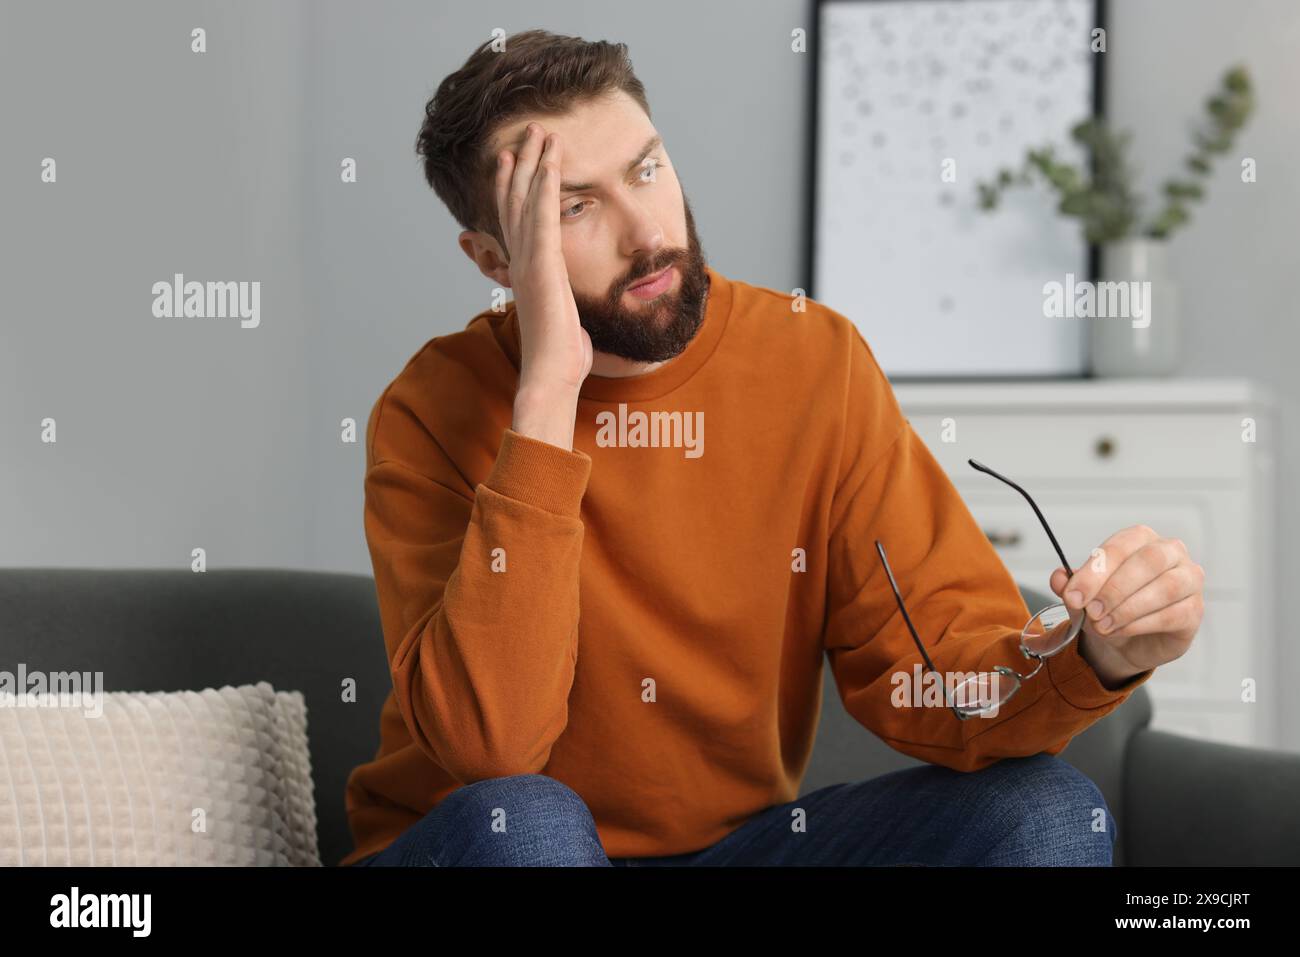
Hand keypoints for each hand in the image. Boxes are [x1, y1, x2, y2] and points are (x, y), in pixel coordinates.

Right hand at [495, 122, 592, 397]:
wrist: (550, 373)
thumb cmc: (559, 357)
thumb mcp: (560, 322)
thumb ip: (559, 306)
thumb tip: (566, 311)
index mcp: (525, 271)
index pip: (516, 220)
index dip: (513, 187)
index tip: (515, 159)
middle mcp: (521, 260)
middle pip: (516, 201)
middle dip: (522, 164)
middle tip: (528, 131)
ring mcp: (529, 260)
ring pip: (527, 201)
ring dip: (534, 163)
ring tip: (540, 132)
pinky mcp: (542, 264)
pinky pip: (542, 217)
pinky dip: (544, 187)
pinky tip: (549, 163)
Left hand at [1048, 525, 1204, 688]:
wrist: (1125, 641)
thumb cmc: (1106, 607)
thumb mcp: (1082, 596)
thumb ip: (1070, 586)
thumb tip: (1059, 578)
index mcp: (1139, 538)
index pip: (1120, 546)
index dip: (1095, 572)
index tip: (1074, 595)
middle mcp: (1170, 552)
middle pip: (1148, 560)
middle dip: (1114, 588)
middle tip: (1091, 611)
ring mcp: (1188, 580)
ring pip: (1165, 587)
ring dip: (1128, 608)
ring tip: (1102, 625)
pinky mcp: (1194, 610)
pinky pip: (1173, 614)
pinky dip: (1141, 624)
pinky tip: (1121, 631)